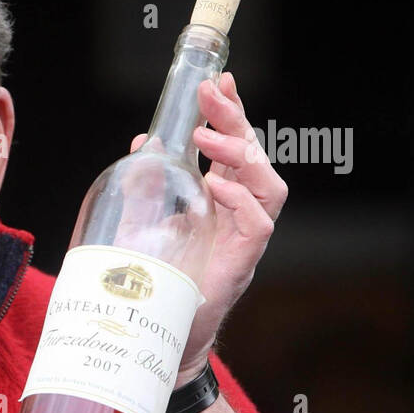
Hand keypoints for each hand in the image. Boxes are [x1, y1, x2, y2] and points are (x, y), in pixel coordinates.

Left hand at [129, 71, 287, 386]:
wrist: (164, 332)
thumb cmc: (162, 276)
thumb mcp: (146, 220)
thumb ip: (148, 184)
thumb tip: (145, 143)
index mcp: (221, 195)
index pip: (233, 144)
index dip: (231, 112)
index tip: (219, 80)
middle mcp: (240, 211)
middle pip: (253, 156)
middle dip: (235, 120)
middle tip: (212, 94)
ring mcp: (246, 235)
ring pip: (268, 185)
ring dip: (239, 155)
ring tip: (209, 138)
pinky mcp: (244, 259)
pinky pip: (258, 222)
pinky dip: (240, 199)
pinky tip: (218, 186)